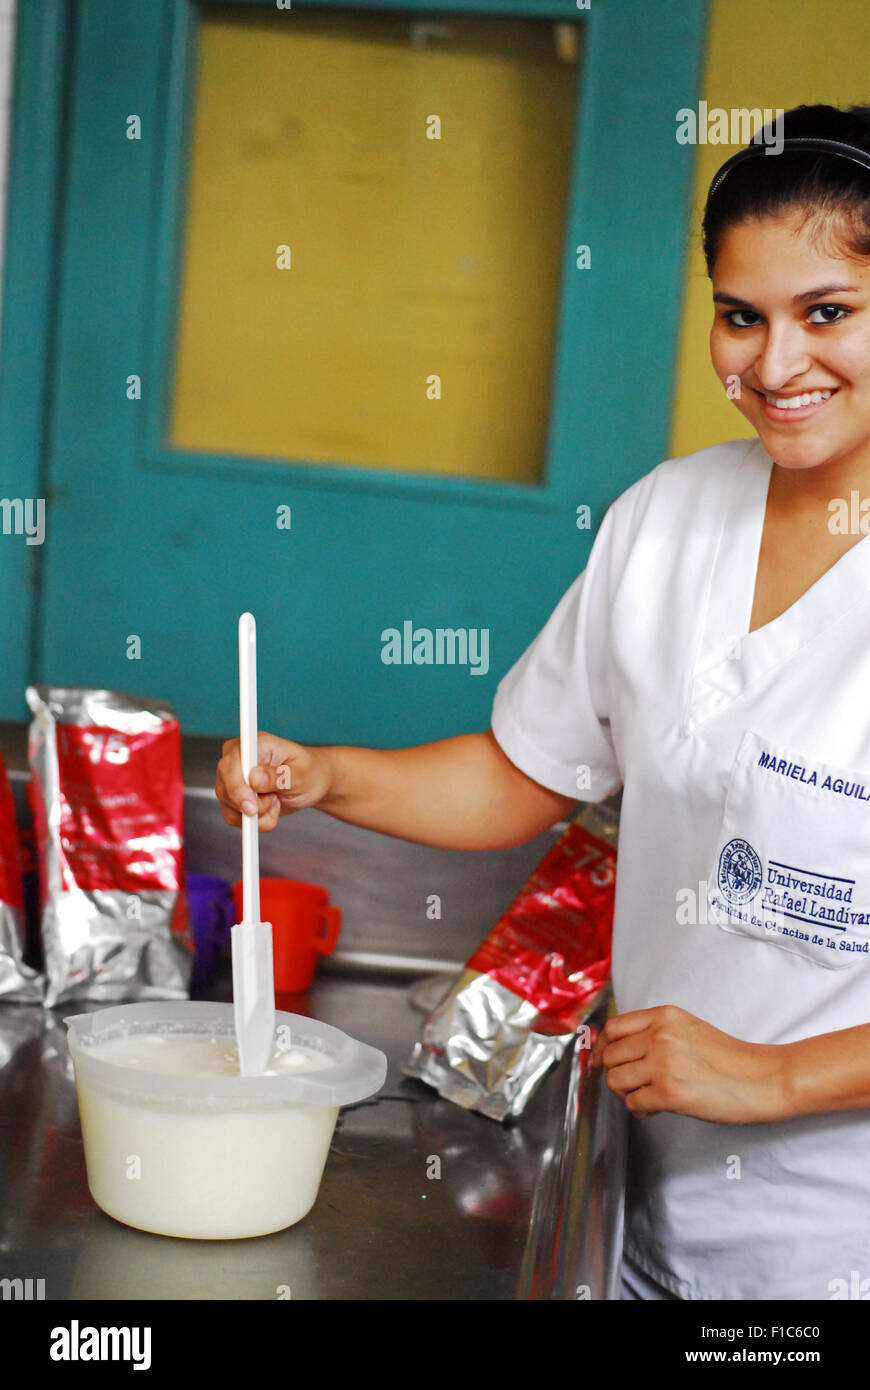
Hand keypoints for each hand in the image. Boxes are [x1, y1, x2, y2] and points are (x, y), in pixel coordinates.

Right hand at [215, 732, 332, 831]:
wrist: (310, 784)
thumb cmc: (308, 772)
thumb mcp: (302, 774)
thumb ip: (279, 777)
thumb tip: (254, 778)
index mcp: (255, 744)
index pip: (231, 764)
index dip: (237, 787)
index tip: (252, 806)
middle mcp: (238, 758)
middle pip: (225, 788)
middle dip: (252, 806)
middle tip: (274, 803)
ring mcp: (233, 778)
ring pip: (230, 806)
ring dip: (257, 814)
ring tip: (277, 802)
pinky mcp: (233, 796)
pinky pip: (233, 817)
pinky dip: (255, 821)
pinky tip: (270, 810)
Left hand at [589, 1004, 786, 1123]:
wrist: (763, 1079)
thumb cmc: (730, 1058)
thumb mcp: (689, 1029)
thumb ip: (656, 1033)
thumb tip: (617, 1048)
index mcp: (664, 1016)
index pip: (613, 1027)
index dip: (602, 1047)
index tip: (601, 1061)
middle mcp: (659, 1035)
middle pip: (610, 1055)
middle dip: (616, 1074)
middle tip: (633, 1085)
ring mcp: (663, 1063)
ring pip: (616, 1080)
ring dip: (627, 1094)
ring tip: (647, 1097)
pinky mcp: (668, 1092)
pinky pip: (633, 1103)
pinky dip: (640, 1110)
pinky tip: (657, 1109)